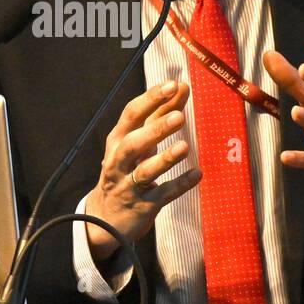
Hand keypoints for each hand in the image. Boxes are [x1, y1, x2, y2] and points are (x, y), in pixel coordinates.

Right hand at [84, 80, 201, 261]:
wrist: (105, 218)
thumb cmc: (127, 169)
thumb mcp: (139, 141)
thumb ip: (159, 114)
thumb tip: (181, 86)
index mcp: (117, 140)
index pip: (131, 115)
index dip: (151, 99)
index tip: (173, 85)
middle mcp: (118, 162)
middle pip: (133, 143)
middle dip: (155, 129)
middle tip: (179, 116)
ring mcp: (128, 185)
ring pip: (144, 171)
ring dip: (164, 158)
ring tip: (185, 146)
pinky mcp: (142, 206)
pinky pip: (161, 195)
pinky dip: (179, 184)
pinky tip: (197, 175)